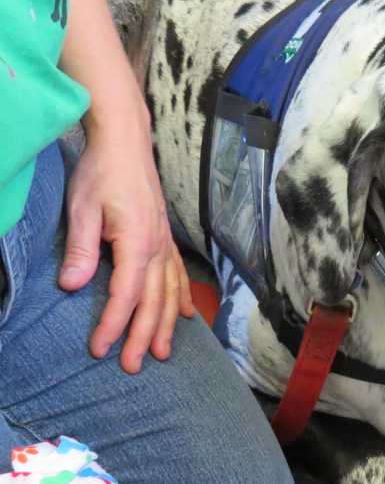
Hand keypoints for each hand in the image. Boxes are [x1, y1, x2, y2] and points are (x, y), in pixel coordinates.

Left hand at [61, 125, 193, 373]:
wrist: (126, 143)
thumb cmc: (101, 173)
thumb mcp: (82, 208)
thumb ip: (81, 248)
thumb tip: (73, 286)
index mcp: (138, 241)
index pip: (127, 293)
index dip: (114, 324)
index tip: (100, 349)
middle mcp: (158, 246)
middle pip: (154, 300)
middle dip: (145, 335)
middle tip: (134, 366)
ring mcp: (166, 242)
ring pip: (171, 292)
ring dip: (167, 324)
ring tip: (162, 353)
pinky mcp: (165, 238)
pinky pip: (179, 275)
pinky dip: (183, 298)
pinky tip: (186, 316)